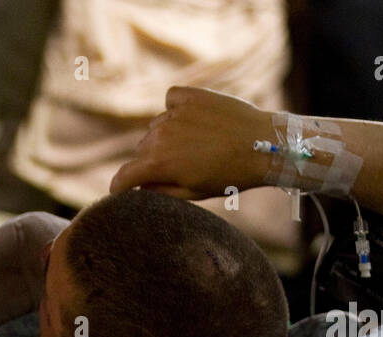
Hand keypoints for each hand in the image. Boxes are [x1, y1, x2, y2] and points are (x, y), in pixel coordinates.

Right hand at [109, 86, 273, 199]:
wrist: (264, 145)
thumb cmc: (230, 176)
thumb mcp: (192, 193)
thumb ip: (159, 191)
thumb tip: (140, 187)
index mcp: (158, 164)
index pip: (124, 176)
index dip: (119, 187)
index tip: (119, 192)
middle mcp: (160, 135)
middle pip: (142, 151)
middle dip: (151, 162)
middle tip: (178, 168)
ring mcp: (174, 113)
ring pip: (156, 128)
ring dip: (166, 137)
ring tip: (194, 145)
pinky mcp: (190, 96)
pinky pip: (170, 100)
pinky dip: (174, 109)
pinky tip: (190, 119)